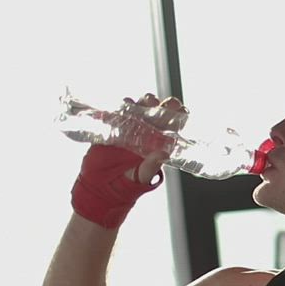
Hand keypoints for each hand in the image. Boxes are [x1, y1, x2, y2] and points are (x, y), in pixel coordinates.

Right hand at [70, 93, 187, 227]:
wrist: (102, 185)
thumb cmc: (127, 183)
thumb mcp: (141, 176)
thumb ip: (150, 166)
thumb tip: (162, 154)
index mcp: (158, 144)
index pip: (172, 127)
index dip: (178, 117)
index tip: (182, 110)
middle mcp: (147, 133)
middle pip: (158, 114)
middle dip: (162, 106)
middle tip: (164, 103)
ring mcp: (131, 128)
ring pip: (140, 110)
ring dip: (144, 103)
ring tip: (147, 101)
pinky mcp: (114, 127)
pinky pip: (119, 113)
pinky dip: (122, 107)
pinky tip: (126, 104)